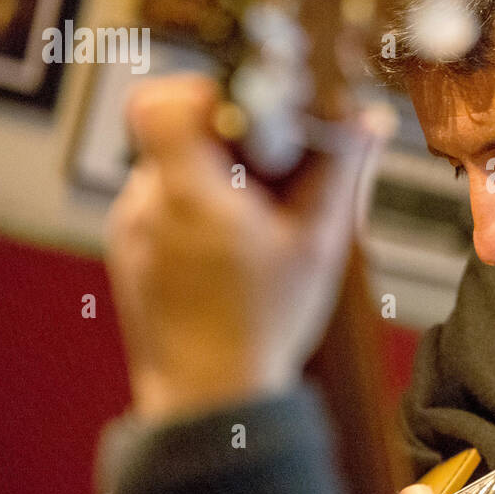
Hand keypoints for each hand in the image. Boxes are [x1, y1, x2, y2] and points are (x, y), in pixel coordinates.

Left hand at [105, 73, 379, 420]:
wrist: (209, 404)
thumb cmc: (263, 328)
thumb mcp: (319, 245)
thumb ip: (341, 172)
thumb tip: (366, 119)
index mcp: (188, 193)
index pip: (160, 100)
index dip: (208, 90)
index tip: (255, 114)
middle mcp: (147, 203)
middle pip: (177, 128)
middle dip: (230, 137)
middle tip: (273, 171)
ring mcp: (130, 227)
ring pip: (172, 164)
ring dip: (216, 174)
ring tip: (260, 221)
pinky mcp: (129, 249)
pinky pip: (163, 200)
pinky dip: (199, 207)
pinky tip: (234, 248)